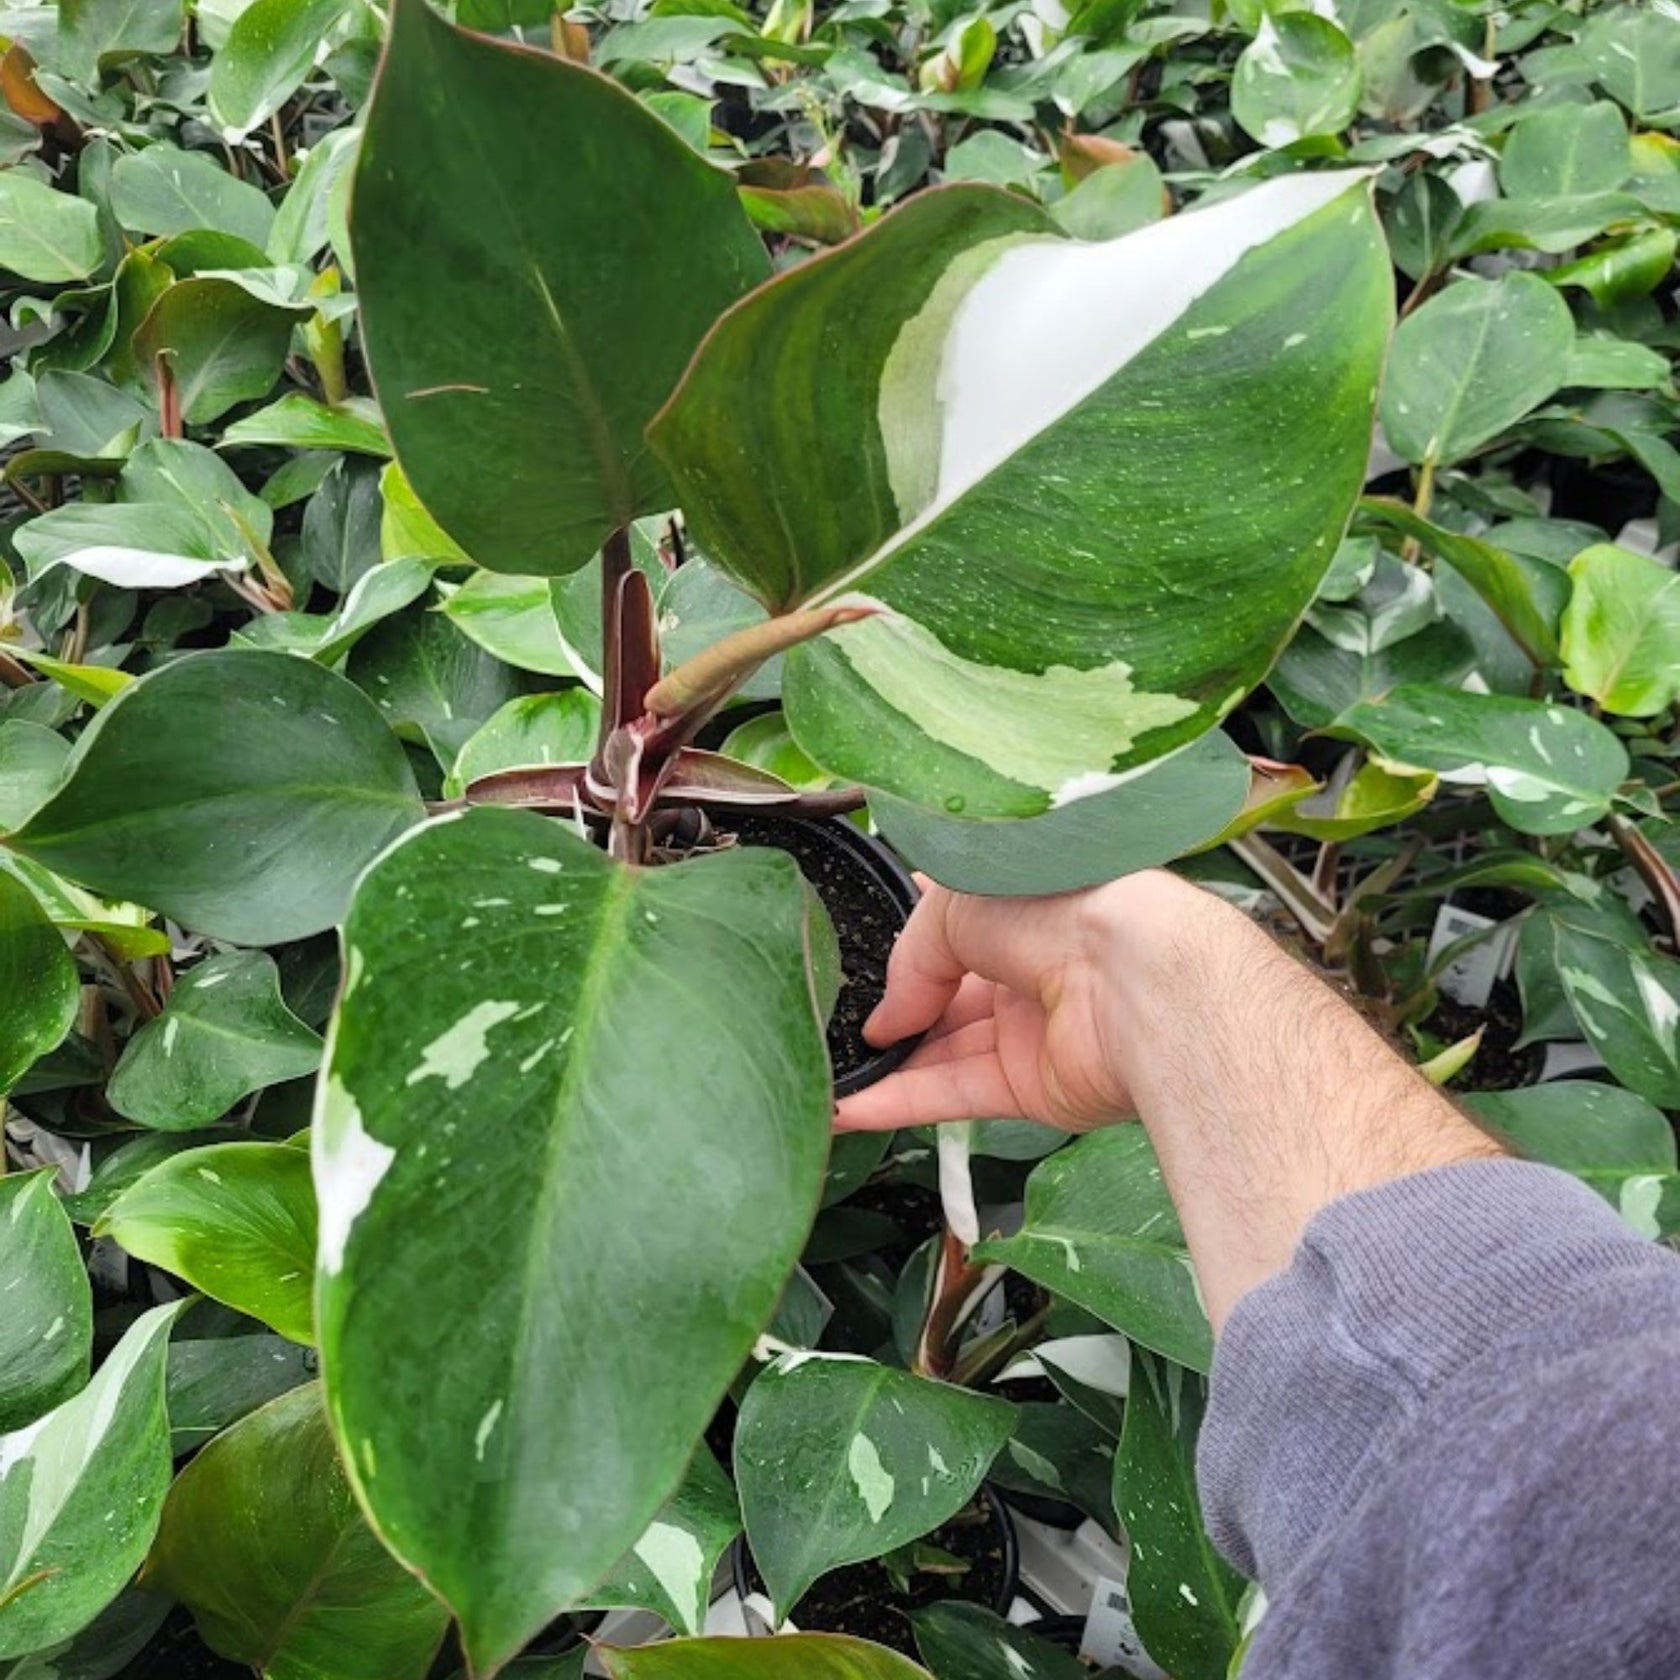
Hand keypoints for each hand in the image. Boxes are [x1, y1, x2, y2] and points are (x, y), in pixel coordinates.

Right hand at [839, 865, 1504, 1329]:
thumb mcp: (956, 903)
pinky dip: (902, 1103)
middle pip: (944, 996)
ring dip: (886, 1065)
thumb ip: (911, 958)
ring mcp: (1029, 1029)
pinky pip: (955, 1095)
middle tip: (830, 1024)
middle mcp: (1027, 966)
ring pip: (943, 1051)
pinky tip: (851, 1107)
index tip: (851, 962)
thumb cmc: (1058, 905)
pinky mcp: (1031, 1087)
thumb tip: (887, 1019)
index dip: (905, 945)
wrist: (1136, 973)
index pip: (951, 926)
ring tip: (825, 1071)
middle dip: (892, 1011)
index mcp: (1020, 904)